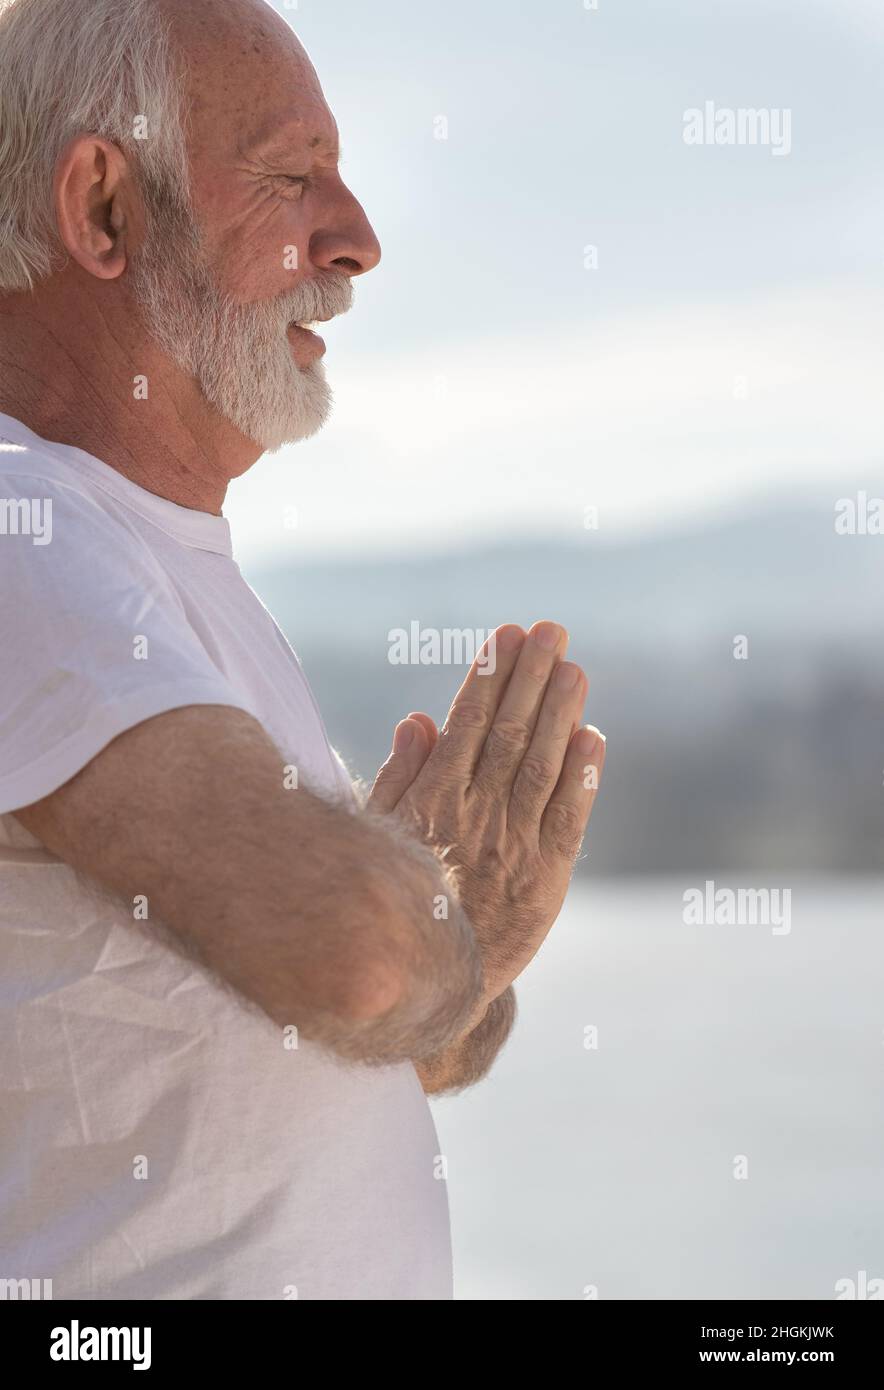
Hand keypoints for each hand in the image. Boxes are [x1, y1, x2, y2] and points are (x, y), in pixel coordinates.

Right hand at [369, 622, 605, 1004]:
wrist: (431, 985)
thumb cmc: (401, 901)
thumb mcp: (383, 838)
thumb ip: (401, 778)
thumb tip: (418, 718)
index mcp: (434, 804)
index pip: (468, 725)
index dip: (489, 676)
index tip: (506, 636)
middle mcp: (477, 818)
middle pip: (510, 734)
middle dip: (531, 677)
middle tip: (551, 631)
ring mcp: (515, 847)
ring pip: (541, 766)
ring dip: (560, 713)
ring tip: (574, 668)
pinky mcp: (547, 879)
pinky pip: (568, 819)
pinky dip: (582, 777)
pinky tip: (592, 738)